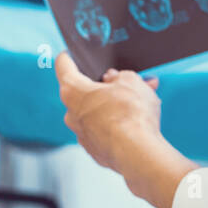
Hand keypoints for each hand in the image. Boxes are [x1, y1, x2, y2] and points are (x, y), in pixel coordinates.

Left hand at [55, 50, 161, 176]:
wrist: (137, 153)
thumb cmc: (130, 114)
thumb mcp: (131, 81)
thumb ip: (120, 76)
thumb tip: (114, 80)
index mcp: (73, 90)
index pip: (63, 66)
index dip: (69, 57)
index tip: (71, 54)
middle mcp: (71, 113)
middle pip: (85, 91)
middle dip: (107, 85)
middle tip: (128, 80)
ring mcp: (83, 134)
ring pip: (98, 112)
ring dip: (116, 105)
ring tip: (144, 100)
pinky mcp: (96, 150)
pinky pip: (105, 130)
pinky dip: (119, 124)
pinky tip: (138, 121)